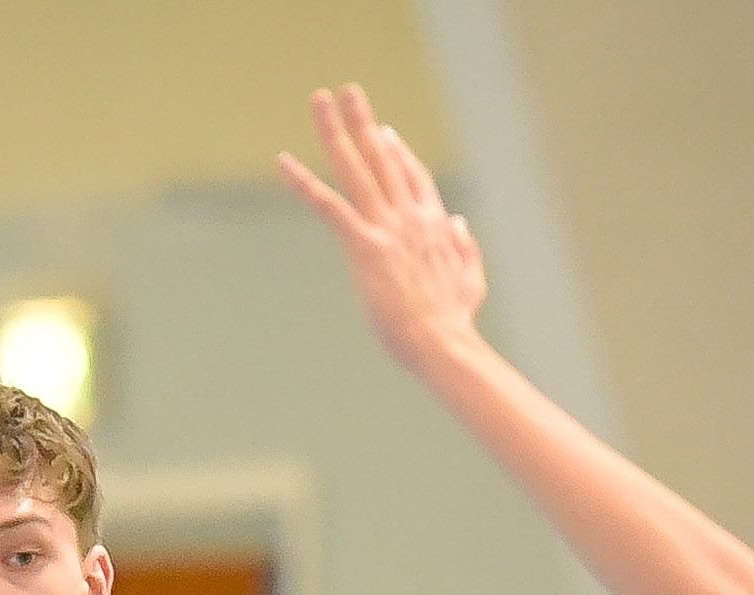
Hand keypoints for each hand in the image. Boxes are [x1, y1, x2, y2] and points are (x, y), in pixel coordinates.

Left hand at [278, 84, 485, 372]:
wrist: (444, 343)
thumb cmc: (454, 322)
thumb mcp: (471, 280)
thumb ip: (466, 248)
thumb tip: (458, 220)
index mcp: (434, 224)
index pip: (414, 177)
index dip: (399, 152)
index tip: (386, 132)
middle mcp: (410, 216)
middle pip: (383, 157)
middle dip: (364, 122)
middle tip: (348, 92)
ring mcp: (387, 227)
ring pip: (356, 167)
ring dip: (334, 131)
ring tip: (320, 100)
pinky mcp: (364, 246)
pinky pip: (329, 205)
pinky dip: (304, 182)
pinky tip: (283, 163)